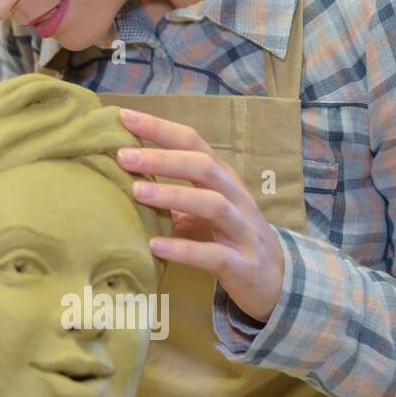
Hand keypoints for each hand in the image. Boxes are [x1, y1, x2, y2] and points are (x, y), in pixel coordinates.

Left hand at [114, 107, 285, 322]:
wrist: (274, 280)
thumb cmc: (227, 234)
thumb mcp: (202, 207)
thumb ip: (171, 191)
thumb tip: (121, 174)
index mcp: (222, 178)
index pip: (193, 142)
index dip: (160, 128)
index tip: (123, 116)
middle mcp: (235, 197)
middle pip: (203, 166)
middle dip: (162, 158)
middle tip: (122, 157)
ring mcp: (242, 230)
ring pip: (212, 204)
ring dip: (173, 195)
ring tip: (136, 192)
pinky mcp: (242, 264)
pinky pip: (213, 254)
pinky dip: (183, 249)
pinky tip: (155, 246)